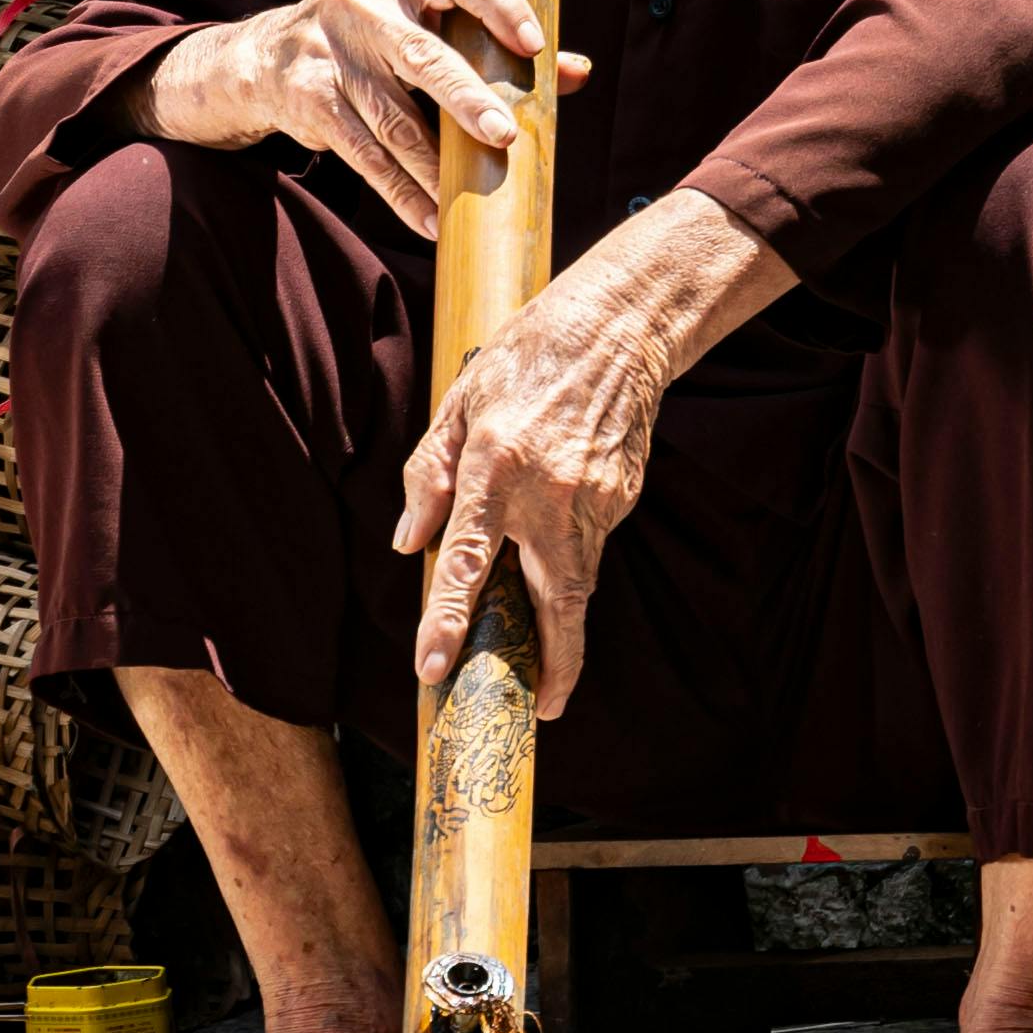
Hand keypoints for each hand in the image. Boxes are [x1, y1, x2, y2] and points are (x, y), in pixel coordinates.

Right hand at [140, 0, 588, 236]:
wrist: (264, 56)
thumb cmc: (375, 34)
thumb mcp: (421, 16)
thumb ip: (492, 38)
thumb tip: (577, 72)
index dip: (497, 4)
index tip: (534, 45)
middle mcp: (359, 2)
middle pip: (422, 55)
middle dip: (466, 98)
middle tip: (505, 136)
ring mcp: (327, 51)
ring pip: (392, 117)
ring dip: (435, 164)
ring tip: (473, 193)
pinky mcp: (308, 97)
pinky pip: (363, 153)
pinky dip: (400, 191)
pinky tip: (431, 217)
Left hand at [391, 189, 792, 712]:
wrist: (616, 326)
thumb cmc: (527, 356)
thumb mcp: (459, 399)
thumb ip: (428, 473)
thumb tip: (410, 541)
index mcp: (496, 465)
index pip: (466, 562)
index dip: (449, 622)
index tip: (435, 670)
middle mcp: (549, 493)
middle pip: (552, 603)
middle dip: (551, 663)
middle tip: (543, 706)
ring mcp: (595, 500)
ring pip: (575, 583)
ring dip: (556, 614)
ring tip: (543, 649)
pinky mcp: (623, 500)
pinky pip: (591, 549)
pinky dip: (570, 562)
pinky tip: (556, 545)